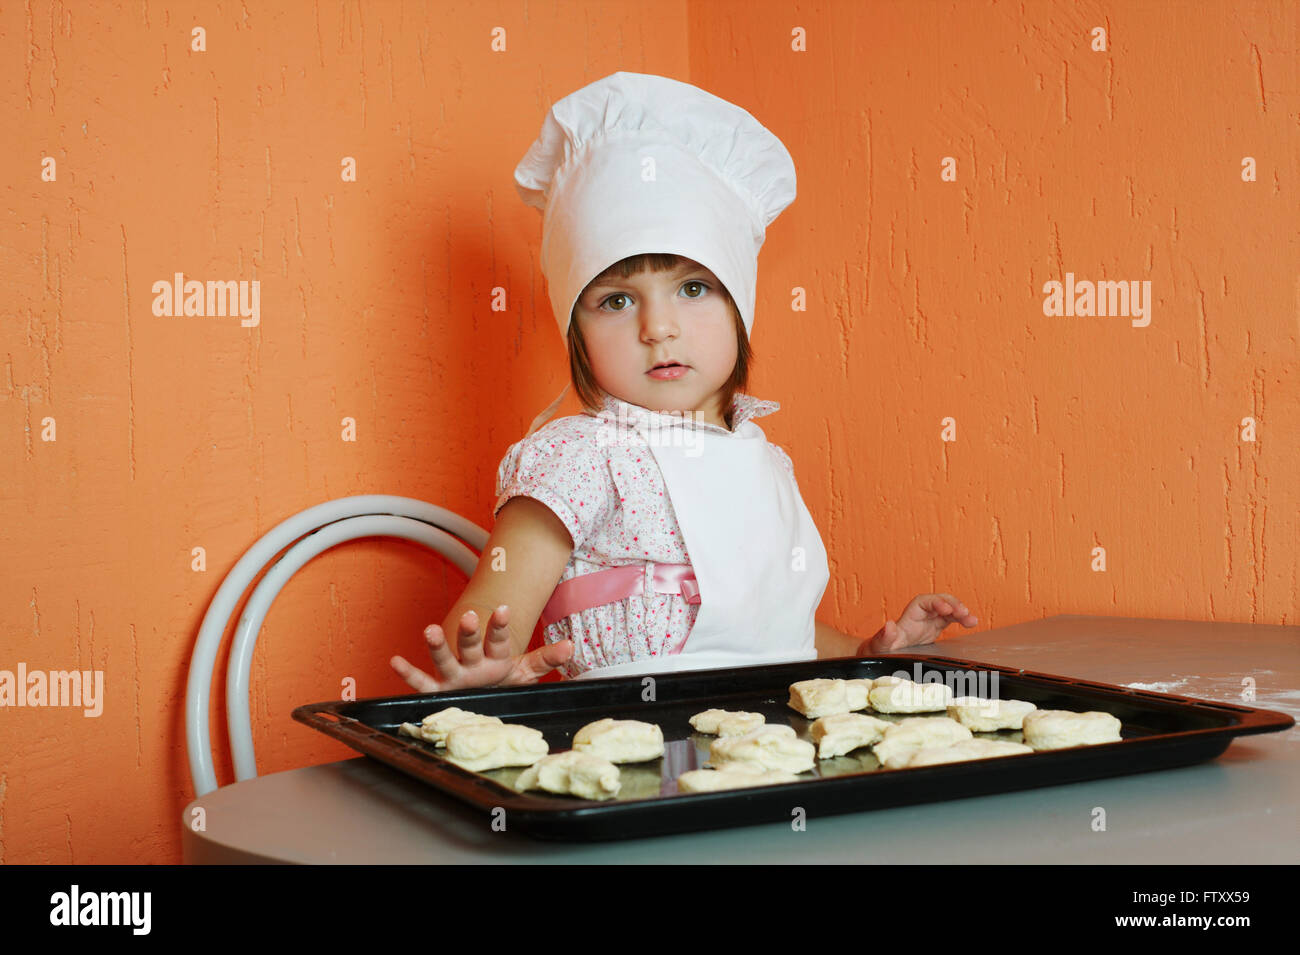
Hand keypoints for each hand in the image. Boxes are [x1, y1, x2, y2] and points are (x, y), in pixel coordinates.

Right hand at [389, 605, 573, 691]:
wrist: (484, 697)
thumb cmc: (502, 680)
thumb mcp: (525, 672)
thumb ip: (546, 659)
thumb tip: (571, 645)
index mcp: (495, 656)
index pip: (499, 639)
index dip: (501, 625)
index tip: (505, 609)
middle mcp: (473, 662)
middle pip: (471, 645)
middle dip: (470, 632)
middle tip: (471, 617)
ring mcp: (454, 675)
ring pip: (445, 659)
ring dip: (437, 645)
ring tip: (429, 630)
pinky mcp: (439, 690)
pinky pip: (422, 683)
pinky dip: (408, 674)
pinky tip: (395, 661)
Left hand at [869, 593, 977, 651]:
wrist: (881, 655)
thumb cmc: (878, 650)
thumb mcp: (878, 646)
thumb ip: (883, 637)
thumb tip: (889, 625)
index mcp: (908, 617)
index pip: (924, 602)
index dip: (936, 602)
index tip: (946, 609)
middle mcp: (920, 615)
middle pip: (939, 602)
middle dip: (952, 605)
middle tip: (963, 613)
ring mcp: (928, 621)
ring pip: (948, 610)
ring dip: (960, 612)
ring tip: (971, 619)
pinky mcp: (934, 628)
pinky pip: (950, 619)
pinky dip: (961, 619)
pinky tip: (971, 622)